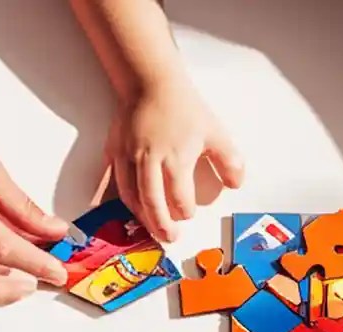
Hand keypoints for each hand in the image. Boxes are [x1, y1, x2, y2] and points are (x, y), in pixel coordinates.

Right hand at [106, 80, 243, 241]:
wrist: (151, 82)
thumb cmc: (183, 108)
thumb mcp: (215, 132)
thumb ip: (229, 160)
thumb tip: (235, 185)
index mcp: (175, 159)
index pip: (179, 197)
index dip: (185, 210)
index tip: (188, 213)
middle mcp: (148, 161)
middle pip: (152, 202)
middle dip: (160, 225)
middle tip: (168, 237)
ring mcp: (128, 157)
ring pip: (130, 196)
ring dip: (139, 216)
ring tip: (148, 227)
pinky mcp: (113, 151)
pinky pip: (109, 181)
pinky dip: (107, 199)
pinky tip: (106, 211)